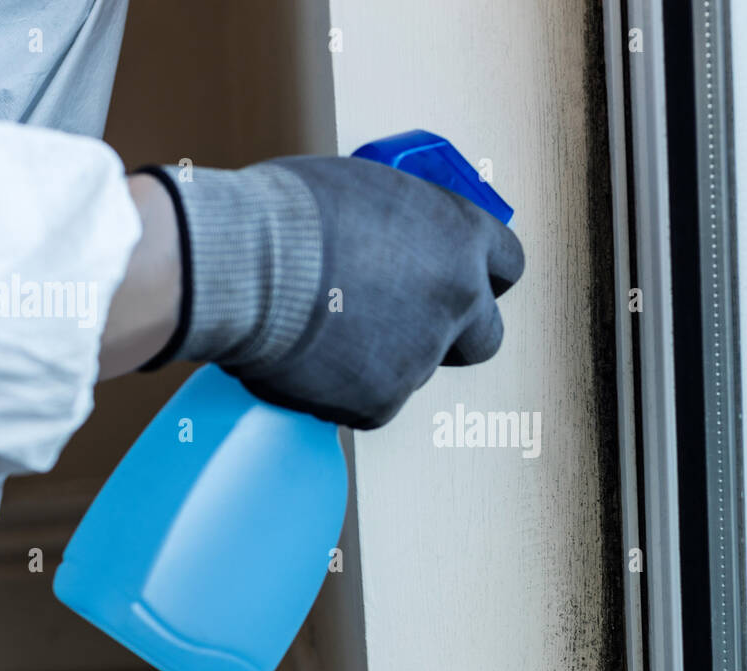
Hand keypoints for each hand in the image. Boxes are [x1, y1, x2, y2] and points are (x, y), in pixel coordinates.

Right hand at [138, 155, 524, 428]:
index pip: (507, 265)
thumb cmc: (286, 215)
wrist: (238, 266)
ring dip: (383, 356)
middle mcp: (457, 299)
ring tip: (324, 327)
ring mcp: (422, 356)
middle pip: (485, 336)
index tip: (462, 278)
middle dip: (454, 334)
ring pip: (416, 368)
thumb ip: (402, 228)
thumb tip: (396, 246)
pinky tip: (306, 356)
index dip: (482, 275)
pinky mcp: (381, 402)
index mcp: (461, 236)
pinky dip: (343, 386)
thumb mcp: (365, 192)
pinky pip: (369, 400)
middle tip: (409, 322)